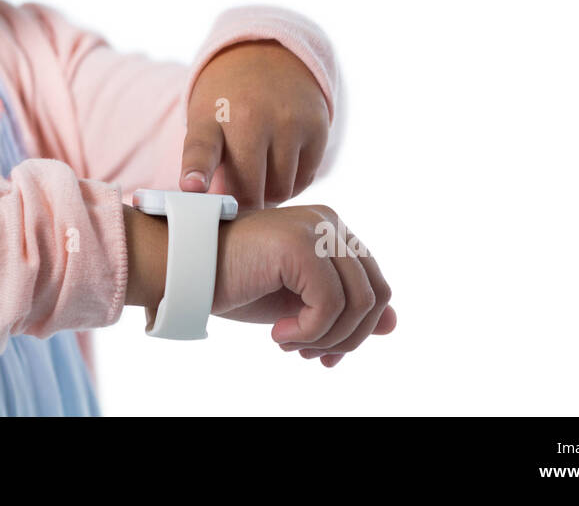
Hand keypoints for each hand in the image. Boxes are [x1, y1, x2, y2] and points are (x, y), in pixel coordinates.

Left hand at [180, 39, 329, 210]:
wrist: (266, 56)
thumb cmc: (227, 104)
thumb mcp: (204, 122)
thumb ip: (207, 166)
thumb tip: (225, 211)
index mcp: (211, 118)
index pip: (201, 149)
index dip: (196, 171)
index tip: (191, 188)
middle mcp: (250, 117)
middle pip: (249, 189)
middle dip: (244, 200)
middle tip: (240, 193)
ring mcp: (287, 121)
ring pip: (281, 190)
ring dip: (270, 193)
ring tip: (261, 172)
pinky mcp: (316, 127)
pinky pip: (306, 180)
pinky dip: (293, 181)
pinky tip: (282, 162)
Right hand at [212, 204, 396, 366]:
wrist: (185, 268)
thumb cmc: (234, 282)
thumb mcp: (296, 303)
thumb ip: (343, 310)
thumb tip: (394, 324)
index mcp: (330, 231)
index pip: (373, 287)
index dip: (356, 330)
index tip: (321, 355)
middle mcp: (329, 223)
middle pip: (375, 295)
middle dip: (348, 337)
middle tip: (308, 355)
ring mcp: (317, 229)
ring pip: (359, 303)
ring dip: (326, 337)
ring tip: (289, 343)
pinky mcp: (301, 244)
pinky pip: (331, 304)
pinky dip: (309, 331)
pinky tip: (278, 334)